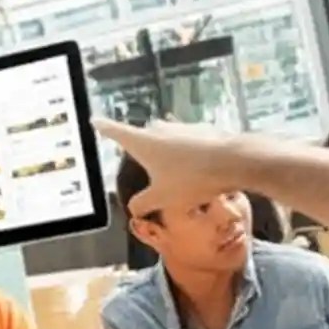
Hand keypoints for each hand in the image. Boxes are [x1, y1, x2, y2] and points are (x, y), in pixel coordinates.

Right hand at [92, 118, 249, 217]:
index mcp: (144, 143)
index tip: (94, 121)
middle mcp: (160, 129)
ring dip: (166, 152)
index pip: (116, 132)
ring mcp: (182, 127)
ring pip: (167, 138)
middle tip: (142, 164)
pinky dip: (187, 153)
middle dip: (141, 148)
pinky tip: (197, 169)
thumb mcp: (162, 199)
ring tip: (174, 173)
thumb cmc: (191, 179)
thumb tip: (133, 208)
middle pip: (143, 136)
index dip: (104, 128)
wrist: (234, 162)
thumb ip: (143, 203)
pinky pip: (187, 142)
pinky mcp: (202, 130)